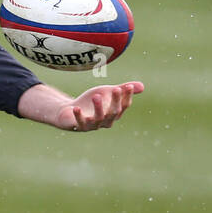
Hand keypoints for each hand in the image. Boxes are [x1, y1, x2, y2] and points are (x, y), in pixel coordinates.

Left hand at [18, 81, 144, 130]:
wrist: (69, 110)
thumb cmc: (90, 102)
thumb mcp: (106, 93)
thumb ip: (121, 90)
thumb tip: (143, 86)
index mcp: (114, 114)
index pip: (124, 106)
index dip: (126, 97)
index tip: (127, 86)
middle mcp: (106, 121)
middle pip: (113, 112)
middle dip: (115, 101)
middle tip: (116, 89)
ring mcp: (92, 125)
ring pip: (98, 118)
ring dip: (98, 108)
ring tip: (96, 96)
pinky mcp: (79, 126)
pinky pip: (80, 122)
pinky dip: (78, 116)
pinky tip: (76, 108)